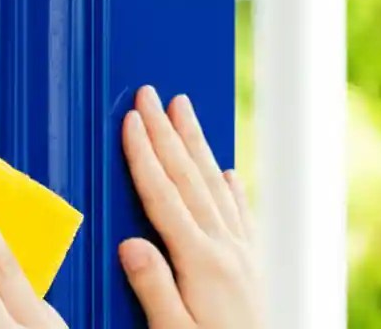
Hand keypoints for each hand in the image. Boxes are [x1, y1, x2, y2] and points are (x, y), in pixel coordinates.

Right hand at [121, 85, 259, 328]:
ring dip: (195, 143)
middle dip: (165, 131)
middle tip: (149, 93)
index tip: (129, 119)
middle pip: (188, 176)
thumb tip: (131, 243)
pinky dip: (231, 186)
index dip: (143, 155)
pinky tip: (227, 170)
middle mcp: (224, 247)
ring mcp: (241, 252)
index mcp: (199, 261)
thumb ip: (153, 288)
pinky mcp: (251, 265)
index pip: (163, 196)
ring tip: (182, 108)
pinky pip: (240, 212)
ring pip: (214, 183)